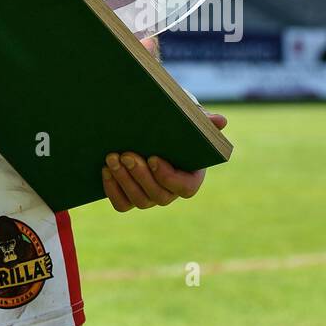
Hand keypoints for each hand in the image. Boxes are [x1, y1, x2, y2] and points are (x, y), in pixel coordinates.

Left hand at [102, 113, 228, 211]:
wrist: (151, 134)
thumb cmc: (174, 129)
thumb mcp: (189, 123)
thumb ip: (204, 123)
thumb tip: (220, 121)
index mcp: (190, 177)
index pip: (185, 188)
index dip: (169, 177)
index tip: (154, 158)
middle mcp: (170, 192)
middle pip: (159, 196)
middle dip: (140, 176)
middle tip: (126, 155)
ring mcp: (149, 197)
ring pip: (139, 200)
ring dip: (124, 180)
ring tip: (112, 158)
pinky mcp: (130, 197)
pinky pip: (122, 203)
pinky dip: (112, 189)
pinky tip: (105, 169)